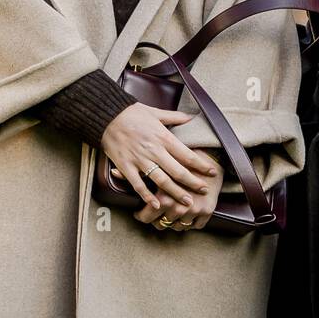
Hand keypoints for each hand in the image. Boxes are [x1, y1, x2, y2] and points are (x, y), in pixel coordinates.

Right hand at [101, 103, 220, 211]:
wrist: (106, 115)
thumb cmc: (131, 113)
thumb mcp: (155, 112)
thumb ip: (174, 117)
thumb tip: (191, 117)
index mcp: (163, 137)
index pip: (187, 155)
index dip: (201, 165)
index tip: (212, 172)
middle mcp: (154, 150)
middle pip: (178, 171)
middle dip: (193, 183)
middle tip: (204, 191)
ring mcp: (140, 160)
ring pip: (162, 181)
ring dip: (176, 193)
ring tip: (187, 202)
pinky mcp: (126, 167)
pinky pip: (138, 185)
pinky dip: (147, 196)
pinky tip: (156, 204)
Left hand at [135, 151, 225, 231]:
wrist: (210, 155)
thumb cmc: (179, 158)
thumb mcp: (156, 164)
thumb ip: (135, 172)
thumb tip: (113, 171)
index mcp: (164, 197)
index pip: (147, 216)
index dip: (141, 216)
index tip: (139, 213)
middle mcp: (179, 207)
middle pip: (162, 224)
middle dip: (156, 220)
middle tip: (155, 214)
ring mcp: (194, 211)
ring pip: (178, 227)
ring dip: (173, 222)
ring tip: (170, 214)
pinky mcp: (207, 211)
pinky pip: (195, 226)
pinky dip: (190, 222)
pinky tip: (186, 215)